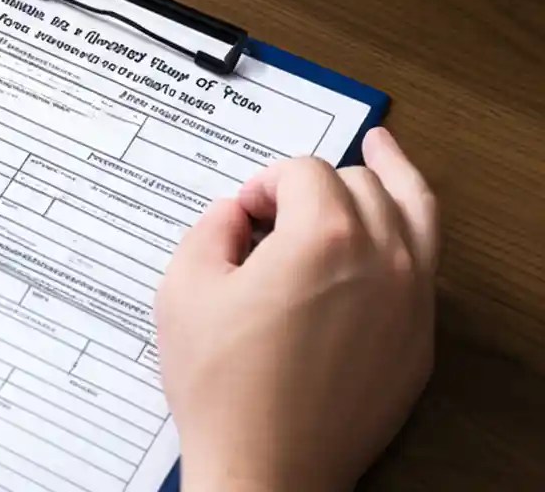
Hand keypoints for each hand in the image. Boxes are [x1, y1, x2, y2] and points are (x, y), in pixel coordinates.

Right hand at [156, 128, 438, 491]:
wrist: (265, 466)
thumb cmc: (224, 386)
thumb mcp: (184, 288)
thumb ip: (210, 227)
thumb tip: (236, 213)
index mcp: (322, 238)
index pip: (301, 172)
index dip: (264, 183)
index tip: (243, 214)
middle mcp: (380, 259)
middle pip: (360, 182)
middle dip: (313, 185)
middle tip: (274, 214)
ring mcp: (409, 300)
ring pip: (414, 210)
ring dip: (387, 180)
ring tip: (383, 151)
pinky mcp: (417, 340)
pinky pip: (426, 264)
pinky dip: (408, 232)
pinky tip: (391, 228)